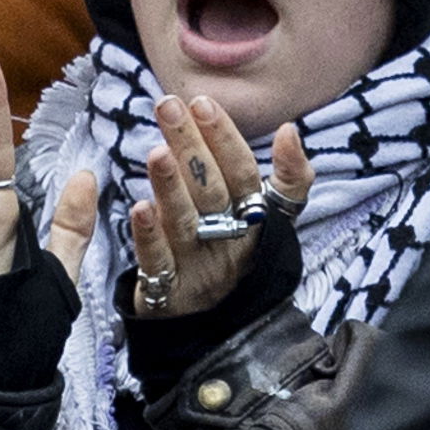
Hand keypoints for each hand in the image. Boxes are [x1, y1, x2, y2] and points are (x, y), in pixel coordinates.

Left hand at [113, 94, 309, 318]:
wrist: (218, 325)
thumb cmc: (240, 254)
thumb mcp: (273, 219)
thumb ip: (289, 178)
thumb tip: (290, 131)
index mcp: (255, 222)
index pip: (244, 176)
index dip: (226, 140)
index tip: (202, 104)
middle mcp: (229, 243)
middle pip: (212, 192)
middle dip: (191, 147)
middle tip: (168, 107)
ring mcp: (199, 268)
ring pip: (185, 223)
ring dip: (171, 186)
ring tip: (157, 151)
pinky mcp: (169, 293)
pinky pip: (158, 262)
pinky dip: (149, 235)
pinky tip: (139, 207)